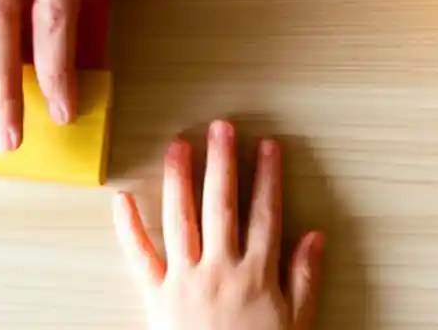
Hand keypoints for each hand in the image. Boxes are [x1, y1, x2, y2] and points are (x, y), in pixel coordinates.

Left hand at [113, 121, 324, 329]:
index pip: (265, 214)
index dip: (268, 177)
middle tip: (222, 127)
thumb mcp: (297, 325)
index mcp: (257, 274)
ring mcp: (186, 280)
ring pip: (182, 219)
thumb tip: (314, 237)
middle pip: (223, 205)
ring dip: (180, 179)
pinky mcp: (157, 298)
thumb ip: (305, 279)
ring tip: (179, 145)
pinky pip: (140, 258)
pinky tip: (123, 199)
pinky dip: (129, 228)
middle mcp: (221, 269)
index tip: (268, 147)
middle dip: (224, 162)